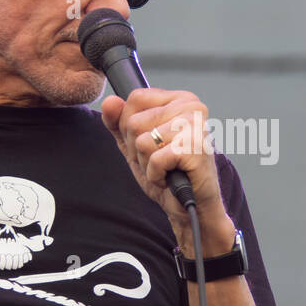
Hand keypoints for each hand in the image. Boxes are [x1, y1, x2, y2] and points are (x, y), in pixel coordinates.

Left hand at [100, 87, 231, 244]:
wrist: (190, 205)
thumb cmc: (168, 173)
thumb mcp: (135, 144)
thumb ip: (118, 122)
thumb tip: (110, 102)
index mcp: (181, 99)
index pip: (136, 99)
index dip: (130, 127)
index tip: (150, 143)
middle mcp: (192, 107)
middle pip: (135, 122)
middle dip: (138, 150)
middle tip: (159, 160)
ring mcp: (196, 126)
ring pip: (142, 141)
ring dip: (147, 164)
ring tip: (166, 168)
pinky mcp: (195, 148)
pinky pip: (154, 159)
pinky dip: (156, 175)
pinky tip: (170, 177)